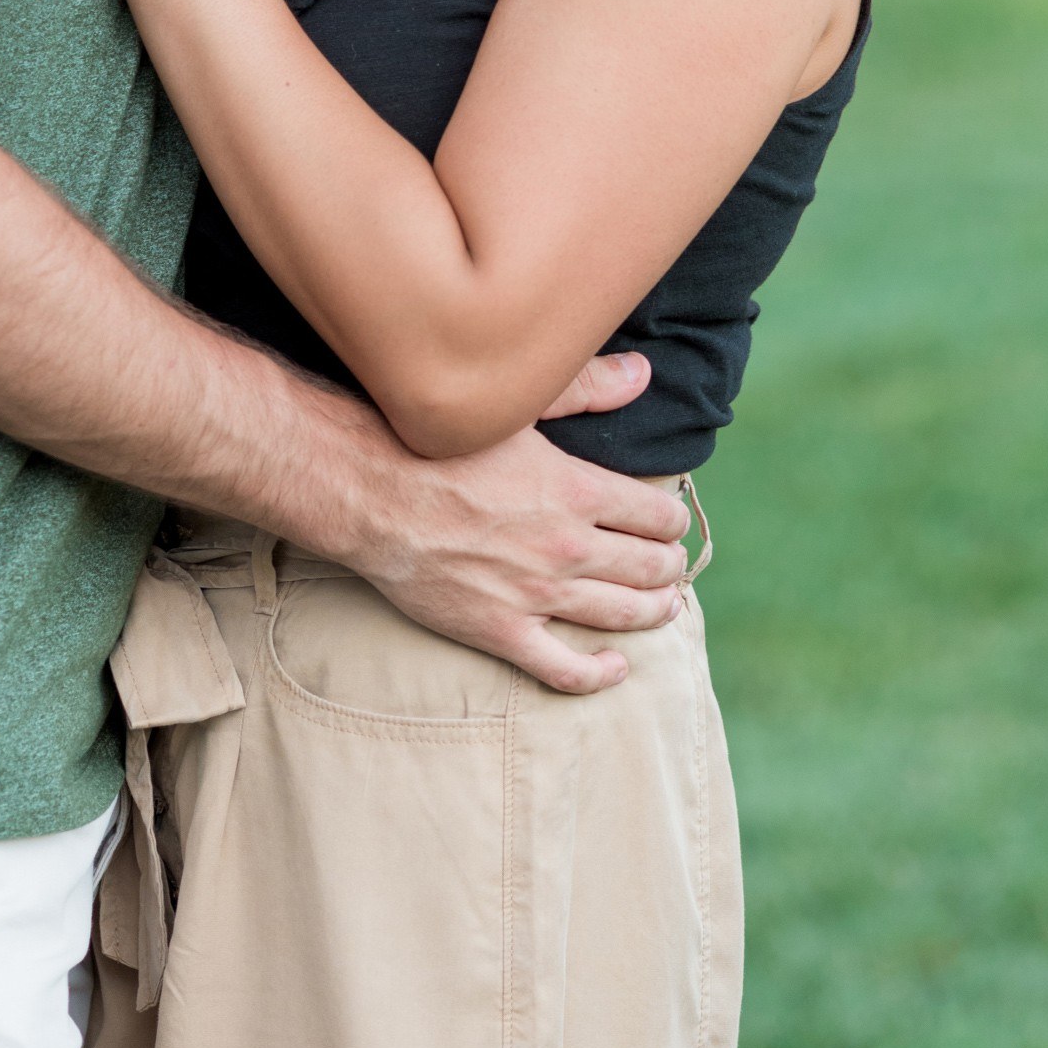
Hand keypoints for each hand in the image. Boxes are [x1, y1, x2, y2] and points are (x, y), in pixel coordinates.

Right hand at [347, 354, 691, 694]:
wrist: (375, 496)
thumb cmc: (444, 445)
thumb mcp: (521, 406)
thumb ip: (588, 388)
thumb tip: (643, 373)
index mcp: (578, 490)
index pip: (658, 515)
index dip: (673, 521)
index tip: (671, 522)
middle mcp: (568, 546)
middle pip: (650, 567)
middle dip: (670, 567)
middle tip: (672, 565)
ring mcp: (536, 594)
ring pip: (621, 614)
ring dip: (654, 612)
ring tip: (666, 607)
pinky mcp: (501, 631)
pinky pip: (563, 669)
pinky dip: (598, 674)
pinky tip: (617, 667)